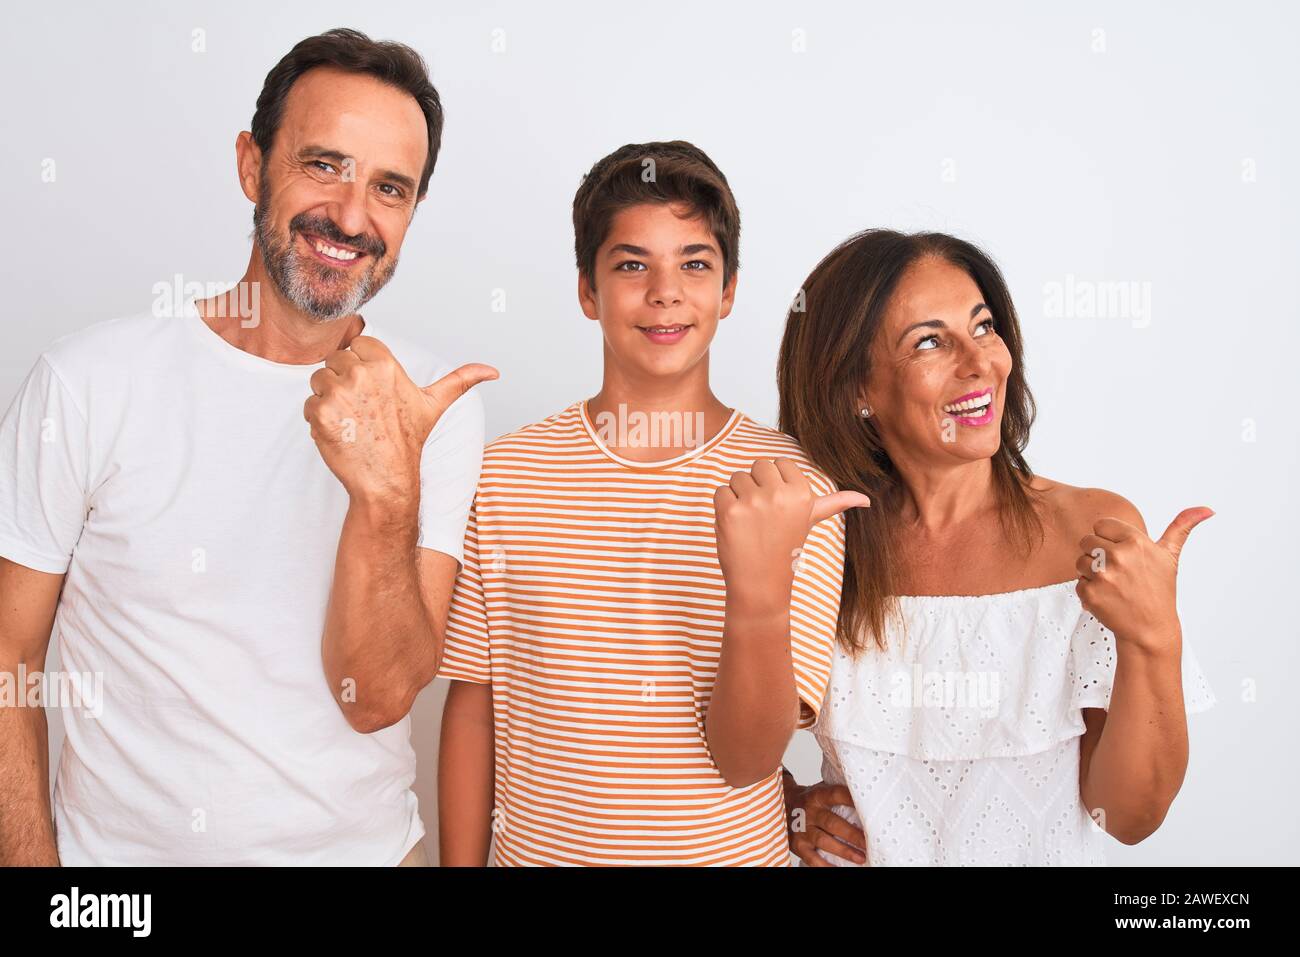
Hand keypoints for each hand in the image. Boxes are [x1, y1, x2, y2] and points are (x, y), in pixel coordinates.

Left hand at [304, 335, 497, 504]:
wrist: (387, 481)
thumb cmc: (409, 442)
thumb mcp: (435, 405)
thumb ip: (461, 380)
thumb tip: (493, 371)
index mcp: (386, 364)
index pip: (357, 344)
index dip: (362, 367)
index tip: (374, 391)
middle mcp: (362, 373)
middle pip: (335, 360)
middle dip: (343, 382)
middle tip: (363, 410)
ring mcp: (339, 393)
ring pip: (319, 381)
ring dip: (329, 400)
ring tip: (352, 421)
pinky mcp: (321, 414)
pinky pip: (308, 404)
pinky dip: (318, 419)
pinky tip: (340, 433)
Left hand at [713, 457, 868, 604]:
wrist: (760, 584)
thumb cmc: (785, 550)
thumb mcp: (811, 522)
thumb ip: (835, 504)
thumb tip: (865, 499)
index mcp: (802, 493)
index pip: (780, 463)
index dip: (774, 483)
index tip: (778, 505)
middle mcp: (780, 494)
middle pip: (758, 466)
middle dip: (757, 486)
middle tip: (763, 515)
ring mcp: (753, 502)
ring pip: (738, 477)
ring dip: (739, 496)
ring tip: (750, 521)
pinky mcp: (730, 511)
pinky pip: (721, 491)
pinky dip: (724, 507)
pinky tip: (736, 526)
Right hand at [782, 772, 867, 865]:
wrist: (780, 804)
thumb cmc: (810, 799)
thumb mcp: (821, 790)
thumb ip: (838, 793)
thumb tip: (868, 795)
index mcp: (818, 795)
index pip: (836, 795)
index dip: (851, 800)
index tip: (869, 806)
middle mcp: (809, 812)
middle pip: (832, 823)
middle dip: (852, 834)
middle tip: (869, 843)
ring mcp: (802, 829)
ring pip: (823, 841)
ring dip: (844, 851)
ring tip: (861, 858)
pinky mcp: (798, 845)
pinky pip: (812, 858)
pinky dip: (825, 865)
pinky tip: (838, 868)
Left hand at [1075, 506, 1213, 653]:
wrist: (1151, 628)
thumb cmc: (1159, 589)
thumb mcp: (1170, 556)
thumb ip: (1181, 527)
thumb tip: (1208, 509)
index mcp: (1135, 541)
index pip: (1101, 525)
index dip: (1108, 538)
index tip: (1120, 552)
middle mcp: (1118, 556)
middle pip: (1086, 541)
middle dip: (1097, 555)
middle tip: (1117, 571)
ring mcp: (1103, 575)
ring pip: (1080, 562)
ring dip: (1091, 573)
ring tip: (1113, 584)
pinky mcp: (1091, 593)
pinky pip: (1078, 583)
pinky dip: (1089, 592)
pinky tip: (1108, 598)